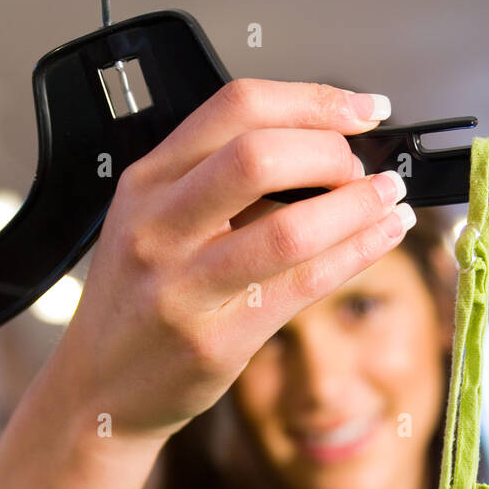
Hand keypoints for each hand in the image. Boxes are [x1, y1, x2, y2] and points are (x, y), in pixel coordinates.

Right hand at [61, 78, 414, 437]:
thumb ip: (213, 182)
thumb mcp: (151, 223)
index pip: (235, 108)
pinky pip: (302, 286)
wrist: (100, 388)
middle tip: (362, 168)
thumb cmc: (137, 303)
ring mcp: (184, 286)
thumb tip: (317, 145)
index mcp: (146, 182)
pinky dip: (356, 254)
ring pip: (289, 226)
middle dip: (332, 152)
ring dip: (358, 207)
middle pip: (259, 156)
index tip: (360, 108)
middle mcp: (158, 227)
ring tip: (388, 200)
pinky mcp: (216, 339)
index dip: (313, 100)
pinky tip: (380, 239)